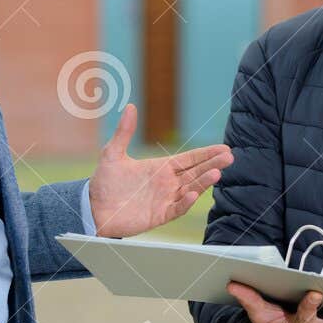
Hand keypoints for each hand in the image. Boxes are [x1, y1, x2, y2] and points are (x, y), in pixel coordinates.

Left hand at [88, 104, 232, 236]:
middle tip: (229, 157)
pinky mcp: (158, 216)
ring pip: (190, 189)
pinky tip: (193, 194)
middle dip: (212, 165)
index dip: (206, 154)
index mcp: (160, 168)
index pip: (188, 159)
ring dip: (203, 182)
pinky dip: (185, 202)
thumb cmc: (104, 182)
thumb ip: (124, 132)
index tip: (224, 148)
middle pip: (195, 173)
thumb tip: (131, 106)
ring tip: (217, 173)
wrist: (93, 208)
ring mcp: (164, 200)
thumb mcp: (113, 153)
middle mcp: (166, 184)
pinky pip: (176, 208)